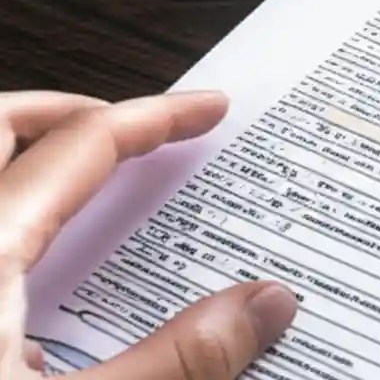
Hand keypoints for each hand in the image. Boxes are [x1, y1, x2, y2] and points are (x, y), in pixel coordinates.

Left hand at [0, 90, 297, 378]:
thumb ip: (175, 358)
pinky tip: (36, 281)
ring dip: (32, 159)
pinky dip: (9, 222)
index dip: (156, 118)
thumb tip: (265, 305)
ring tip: (89, 178)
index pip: (82, 145)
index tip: (209, 110)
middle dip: (72, 112)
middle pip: (3, 126)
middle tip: (138, 127)